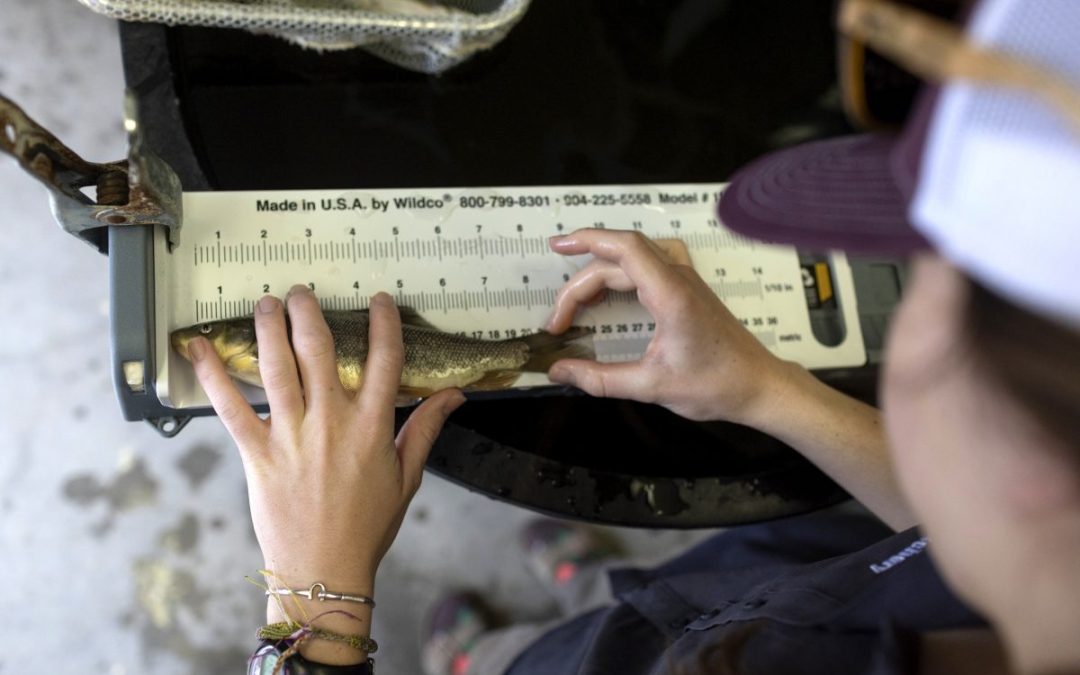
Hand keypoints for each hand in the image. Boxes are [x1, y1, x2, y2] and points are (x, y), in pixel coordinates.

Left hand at [188, 287, 463, 661]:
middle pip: (318, 350)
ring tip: (266, 303)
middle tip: (300, 291)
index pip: (382, 360)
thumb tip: (453, 396)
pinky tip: (198, 347)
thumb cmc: (368, 527)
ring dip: (268, 328)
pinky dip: (213, 375)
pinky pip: (230, 407)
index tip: (378, 300)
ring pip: (276, 367)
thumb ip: (425, 429)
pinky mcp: (257, 454)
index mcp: (371, 426)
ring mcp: (291, 436)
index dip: (383, 323)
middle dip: (308, 312)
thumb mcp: (406, 477)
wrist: (324, 571)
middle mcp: (330, 422)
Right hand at [545, 229, 790, 424]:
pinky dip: (625, 263)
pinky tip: (614, 281)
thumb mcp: (651, 386)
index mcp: (671, 294)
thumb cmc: (714, 386)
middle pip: (619, 258)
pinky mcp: (689, 288)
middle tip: (557, 322)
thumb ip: (600, 379)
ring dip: (601, 265)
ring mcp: (686, 279)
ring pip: (635, 254)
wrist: (759, 385)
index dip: (585, 241)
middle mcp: (678, 278)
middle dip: (581, 284)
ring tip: (576, 291)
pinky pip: (652, 259)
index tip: (556, 252)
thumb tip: (558, 372)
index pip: (623, 249)